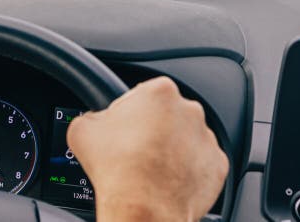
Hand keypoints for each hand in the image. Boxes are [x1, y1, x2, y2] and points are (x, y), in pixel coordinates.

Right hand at [66, 77, 228, 221]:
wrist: (144, 208)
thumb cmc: (118, 169)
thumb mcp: (82, 130)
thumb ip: (90, 116)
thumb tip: (90, 121)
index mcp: (160, 92)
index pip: (142, 93)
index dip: (128, 112)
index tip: (122, 127)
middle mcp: (189, 110)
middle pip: (166, 114)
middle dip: (152, 128)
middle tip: (134, 149)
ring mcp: (206, 138)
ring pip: (185, 137)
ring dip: (171, 148)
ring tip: (151, 169)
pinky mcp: (217, 164)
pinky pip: (201, 162)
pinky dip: (187, 170)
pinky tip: (168, 180)